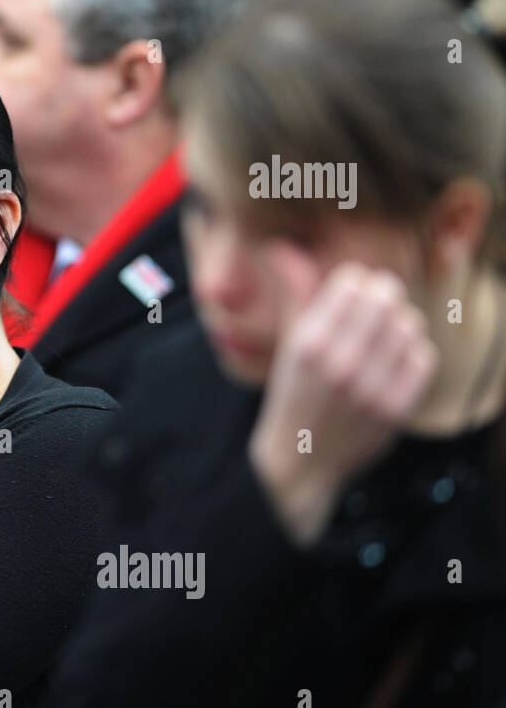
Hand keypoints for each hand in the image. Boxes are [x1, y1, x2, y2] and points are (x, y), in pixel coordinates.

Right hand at [249, 244, 437, 545]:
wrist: (300, 460)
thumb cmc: (292, 394)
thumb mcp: (287, 343)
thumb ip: (294, 294)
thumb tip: (284, 246)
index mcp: (307, 342)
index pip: (353, 281)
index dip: (355, 282)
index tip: (351, 295)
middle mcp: (339, 362)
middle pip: (386, 297)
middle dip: (382, 297)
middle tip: (374, 310)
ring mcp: (370, 387)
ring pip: (409, 324)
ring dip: (399, 325)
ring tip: (382, 338)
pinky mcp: (395, 407)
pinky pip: (422, 356)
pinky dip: (412, 353)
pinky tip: (393, 361)